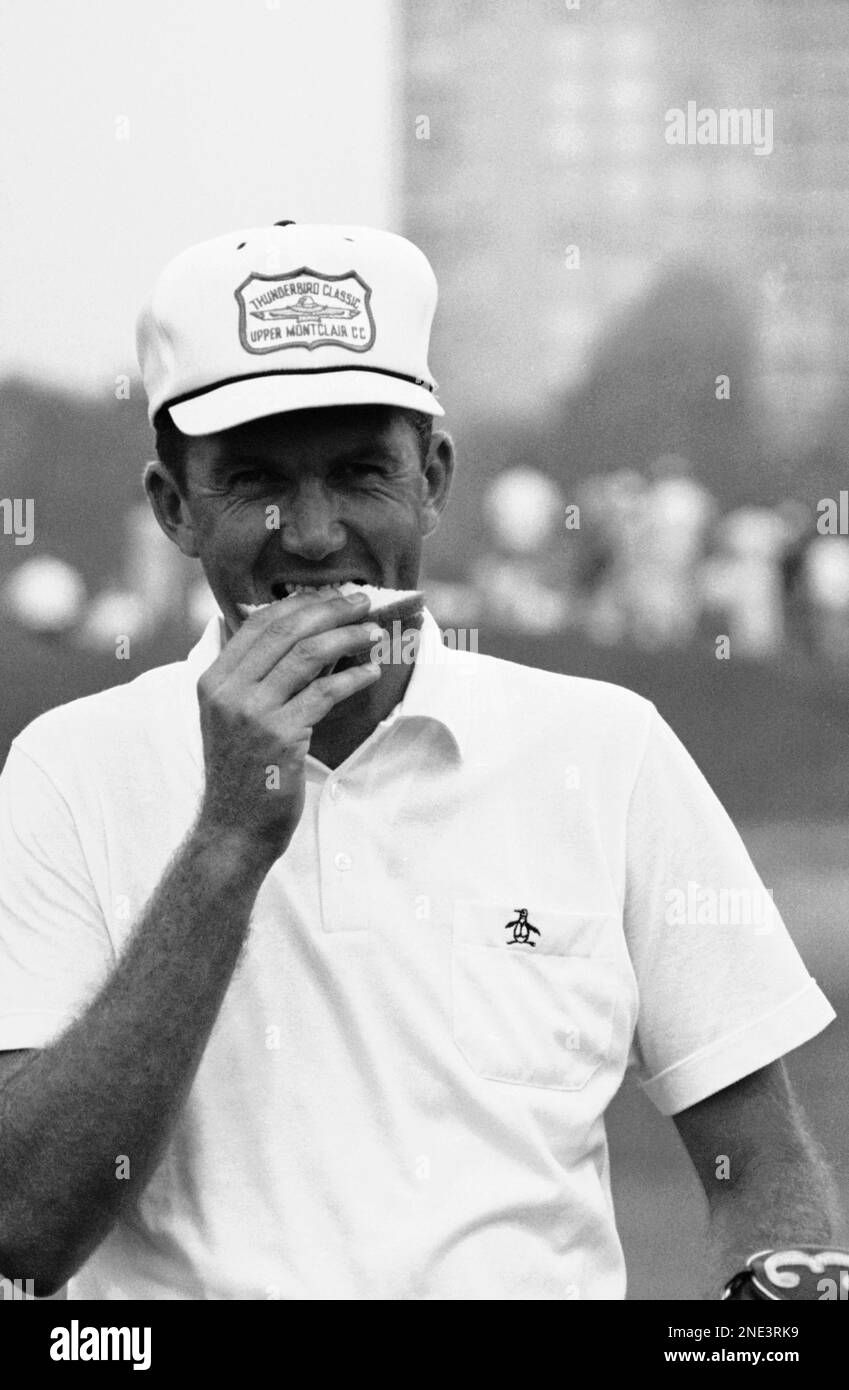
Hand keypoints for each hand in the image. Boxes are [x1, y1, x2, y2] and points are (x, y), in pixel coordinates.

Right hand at [195, 591, 381, 860]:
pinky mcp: (280, 737)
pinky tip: (371, 673)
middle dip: (330, 610)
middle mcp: (227, 690)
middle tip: (363, 602)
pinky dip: (352, 678)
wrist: (233, 828)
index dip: (300, 603)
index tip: (332, 596)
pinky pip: (324, 693)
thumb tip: (305, 637)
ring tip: (374, 633)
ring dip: (347, 637)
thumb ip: (257, 678)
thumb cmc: (243, 772)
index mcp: (213, 679)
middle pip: (286, 630)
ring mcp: (251, 713)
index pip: (259, 622)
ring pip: (307, 655)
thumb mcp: (235, 717)